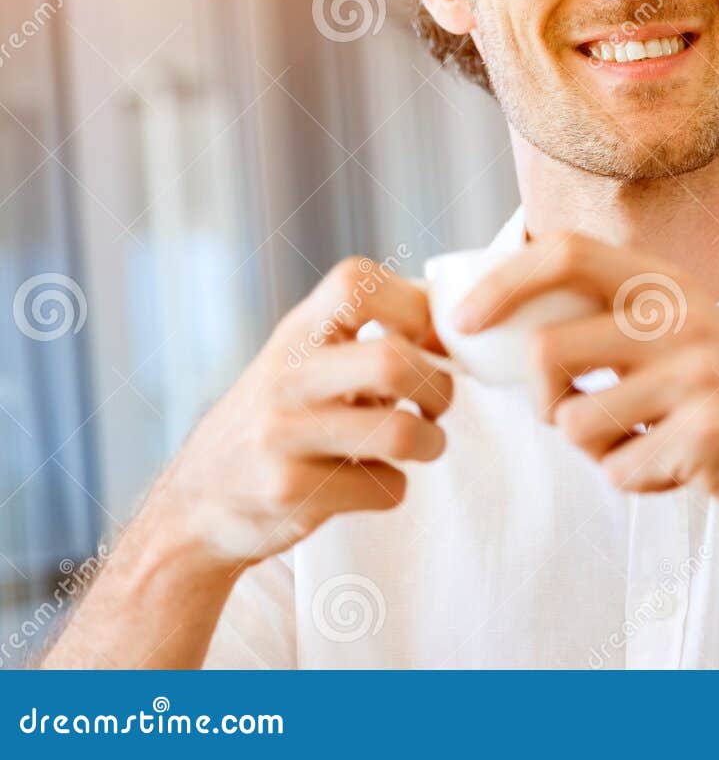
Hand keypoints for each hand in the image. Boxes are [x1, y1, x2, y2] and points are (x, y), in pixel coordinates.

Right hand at [142, 257, 454, 572]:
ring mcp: (282, 435)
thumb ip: (367, 337)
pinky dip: (393, 488)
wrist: (197, 504)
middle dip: (439, 387)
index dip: (413, 305)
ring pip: (400, 432)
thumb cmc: (279, 422)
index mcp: (296, 334)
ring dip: (432, 443)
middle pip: (392, 361)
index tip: (429, 342)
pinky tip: (368, 482)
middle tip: (437, 405)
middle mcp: (285, 377)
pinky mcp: (289, 491)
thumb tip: (453, 319)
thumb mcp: (304, 362)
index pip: (357, 282)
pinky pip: (384, 487)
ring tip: (423, 445)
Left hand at [454, 232, 718, 536]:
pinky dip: (640, 483)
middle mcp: (680, 319)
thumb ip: (620, 323)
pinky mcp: (706, 437)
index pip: (565, 252)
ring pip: (574, 425)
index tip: (464, 320)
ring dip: (596, 451)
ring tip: (645, 446)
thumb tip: (514, 331)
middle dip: (540, 400)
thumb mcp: (690, 333)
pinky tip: (684, 468)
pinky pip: (621, 473)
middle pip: (546, 351)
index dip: (502, 281)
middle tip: (569, 415)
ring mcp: (694, 377)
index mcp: (669, 285)